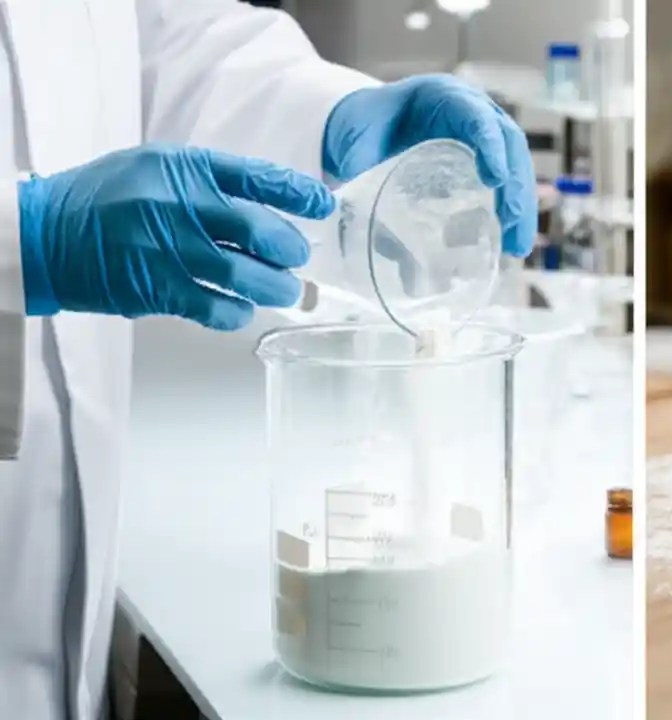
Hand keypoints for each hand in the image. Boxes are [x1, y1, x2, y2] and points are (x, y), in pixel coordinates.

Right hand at [18, 144, 333, 329]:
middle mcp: (179, 205)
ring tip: (284, 290)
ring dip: (276, 287)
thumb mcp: (157, 168)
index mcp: (183, 168)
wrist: (44, 234)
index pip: (257, 176)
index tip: (323, 206)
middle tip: (298, 258)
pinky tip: (242, 308)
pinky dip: (239, 312)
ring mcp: (168, 250)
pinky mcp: (157, 289)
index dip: (298, 194)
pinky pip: (216, 308)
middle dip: (291, 249)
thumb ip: (210, 181)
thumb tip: (273, 204)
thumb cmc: (106, 199)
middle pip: (261, 231)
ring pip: (246, 275)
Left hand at [323, 75, 535, 257]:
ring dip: (520, 206)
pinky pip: (506, 181)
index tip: (495, 180)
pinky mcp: (482, 158)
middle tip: (512, 223)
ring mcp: (482, 134)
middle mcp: (471, 111)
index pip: (478, 117)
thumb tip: (350, 216)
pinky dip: (510, 210)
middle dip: (516, 185)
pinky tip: (509, 242)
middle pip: (508, 144)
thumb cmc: (363, 123)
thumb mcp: (356, 139)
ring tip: (517, 246)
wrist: (365, 122)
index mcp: (443, 96)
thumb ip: (358, 167)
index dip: (492, 146)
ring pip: (515, 165)